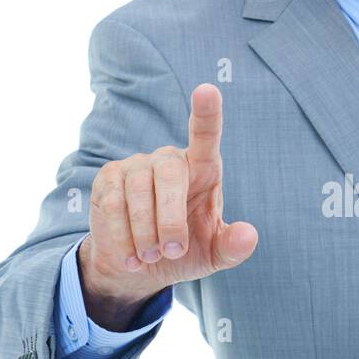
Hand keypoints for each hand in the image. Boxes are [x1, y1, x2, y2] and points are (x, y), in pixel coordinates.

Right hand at [79, 82, 257, 304]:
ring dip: (146, 233)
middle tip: (172, 251)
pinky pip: (114, 203)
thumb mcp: (214, 254)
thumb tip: (249, 235)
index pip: (206, 135)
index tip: (207, 90)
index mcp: (203, 169)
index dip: (206, 112)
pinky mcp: (109, 178)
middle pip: (170, 173)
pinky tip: (131, 257)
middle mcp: (169, 159)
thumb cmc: (184, 252)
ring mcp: (137, 165)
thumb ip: (233, 246)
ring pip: (139, 192)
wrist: (140, 268)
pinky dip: (124, 236)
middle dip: (170, 218)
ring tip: (151, 258)